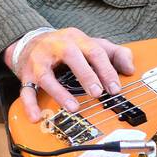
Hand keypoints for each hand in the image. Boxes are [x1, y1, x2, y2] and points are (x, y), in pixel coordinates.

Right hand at [5, 28, 134, 121]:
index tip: (115, 87)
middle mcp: (57, 46)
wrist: (32, 41)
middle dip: (86, 75)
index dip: (106, 69)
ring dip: (60, 93)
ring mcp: (39, 60)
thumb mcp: (92, 44)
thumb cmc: (68, 46)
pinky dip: (29, 105)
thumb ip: (115, 53)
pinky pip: (26, 90)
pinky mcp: (26, 74)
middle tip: (97, 93)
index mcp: (76, 39)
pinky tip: (36, 117)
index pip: (95, 51)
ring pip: (47, 76)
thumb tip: (130, 68)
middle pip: (72, 56)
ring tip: (73, 108)